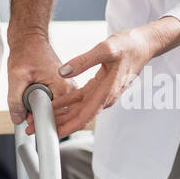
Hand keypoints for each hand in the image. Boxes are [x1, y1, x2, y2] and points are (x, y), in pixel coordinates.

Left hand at [5, 26, 73, 132]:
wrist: (30, 38)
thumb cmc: (26, 52)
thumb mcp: (16, 77)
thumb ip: (16, 100)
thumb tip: (19, 119)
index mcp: (64, 87)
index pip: (58, 117)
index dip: (43, 125)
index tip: (31, 129)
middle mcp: (71, 89)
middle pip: (60, 118)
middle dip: (43, 122)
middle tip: (26, 122)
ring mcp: (68, 89)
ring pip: (58, 113)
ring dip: (43, 116)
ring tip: (28, 111)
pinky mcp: (63, 88)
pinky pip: (56, 105)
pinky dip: (44, 108)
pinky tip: (34, 105)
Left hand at [51, 24, 157, 138]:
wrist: (144, 45)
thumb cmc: (129, 46)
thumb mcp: (105, 49)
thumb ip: (83, 60)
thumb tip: (63, 72)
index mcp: (106, 92)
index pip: (83, 117)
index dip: (66, 127)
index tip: (50, 133)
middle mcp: (104, 98)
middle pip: (77, 117)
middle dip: (57, 124)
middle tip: (35, 128)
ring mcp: (102, 94)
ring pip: (78, 110)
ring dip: (60, 115)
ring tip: (40, 118)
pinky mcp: (100, 88)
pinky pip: (81, 100)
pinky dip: (67, 103)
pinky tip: (54, 104)